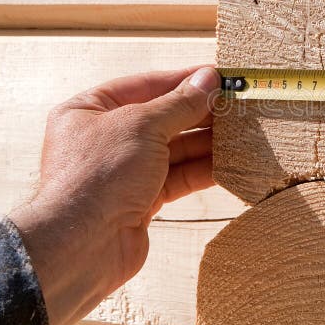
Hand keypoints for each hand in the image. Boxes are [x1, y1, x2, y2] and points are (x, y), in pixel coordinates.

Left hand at [9, 67, 220, 324]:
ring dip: (207, 142)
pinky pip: (178, 177)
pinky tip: (230, 162)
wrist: (81, 248)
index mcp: (90, 110)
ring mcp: (124, 171)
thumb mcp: (143, 127)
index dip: (184, 80)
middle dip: (200, 113)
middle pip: (163, 117)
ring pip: (174, 149)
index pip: (145, 84)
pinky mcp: (141, 200)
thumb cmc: (99, 176)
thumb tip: (209, 79)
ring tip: (242, 132)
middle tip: (238, 106)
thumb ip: (180, 103)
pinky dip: (203, 169)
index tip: (219, 76)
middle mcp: (105, 138)